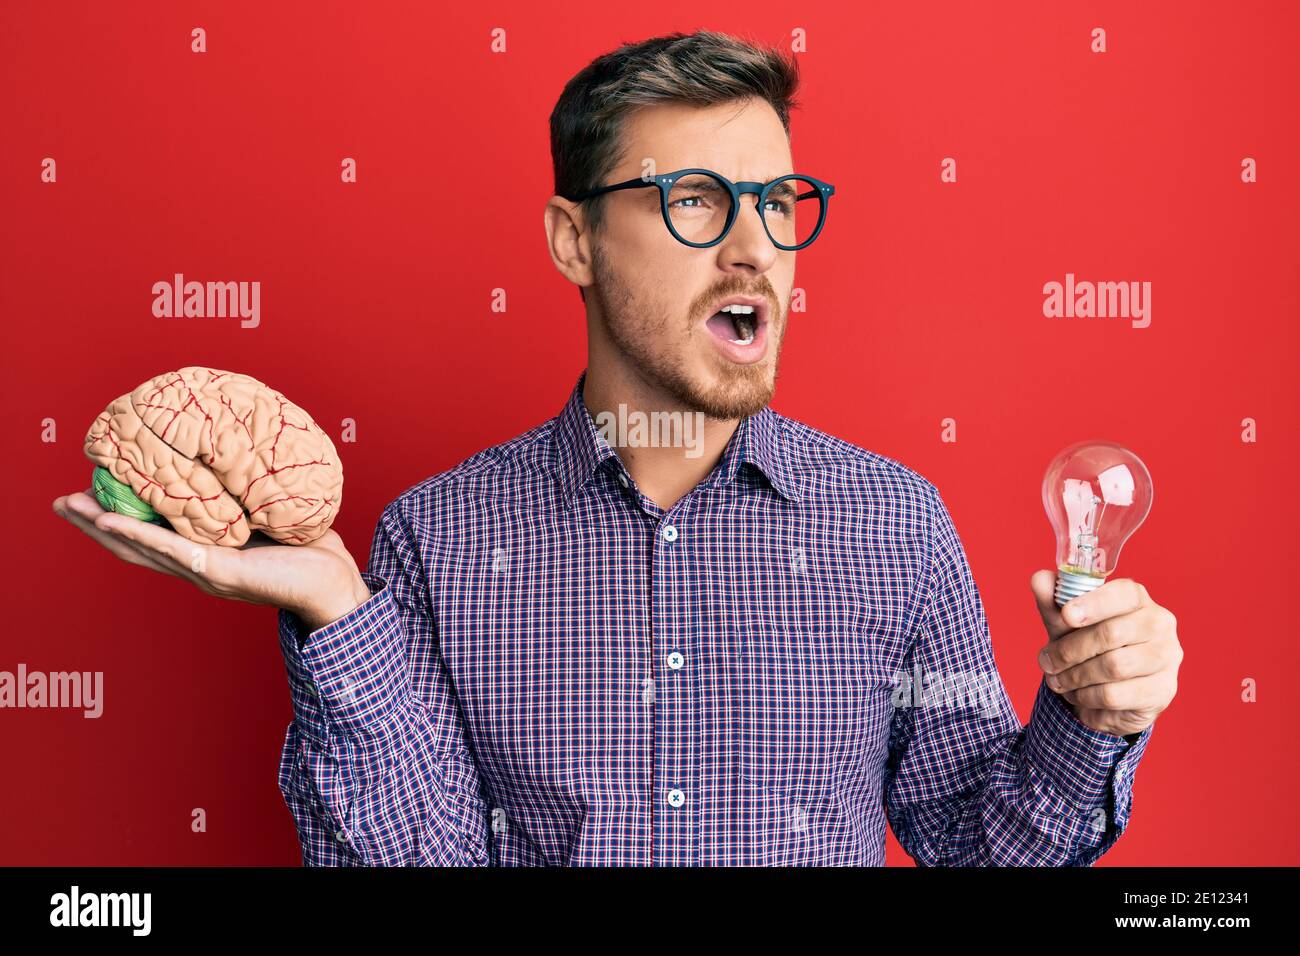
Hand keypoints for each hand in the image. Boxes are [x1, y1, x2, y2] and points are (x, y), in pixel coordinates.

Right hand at [53, 489, 370, 630]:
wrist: (336, 584)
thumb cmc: (309, 552)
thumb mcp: (270, 518)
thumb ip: (248, 499)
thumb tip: (239, 462)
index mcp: (205, 555)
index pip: (151, 538)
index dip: (117, 521)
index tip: (88, 496)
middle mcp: (197, 568)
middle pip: (133, 546)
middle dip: (93, 524)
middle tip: (60, 501)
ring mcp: (205, 573)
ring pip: (142, 549)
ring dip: (104, 528)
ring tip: (72, 508)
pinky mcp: (220, 574)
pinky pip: (174, 551)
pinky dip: (141, 536)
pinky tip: (113, 522)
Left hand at [1030, 570, 1181, 737]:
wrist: (1109, 693)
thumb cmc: (1088, 647)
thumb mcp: (1066, 624)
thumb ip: (1053, 601)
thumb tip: (1039, 579)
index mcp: (1137, 599)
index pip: (1124, 593)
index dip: (1094, 603)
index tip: (1066, 615)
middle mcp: (1159, 623)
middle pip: (1112, 633)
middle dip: (1069, 650)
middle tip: (1045, 662)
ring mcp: (1167, 657)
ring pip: (1114, 666)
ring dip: (1075, 676)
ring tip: (1057, 681)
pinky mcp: (1163, 690)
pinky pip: (1116, 695)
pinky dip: (1087, 697)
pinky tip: (1078, 695)